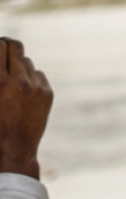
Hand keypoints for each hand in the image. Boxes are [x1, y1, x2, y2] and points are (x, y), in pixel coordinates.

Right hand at [0, 39, 51, 179]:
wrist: (11, 152)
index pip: (0, 48)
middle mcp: (19, 81)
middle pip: (15, 48)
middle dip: (6, 46)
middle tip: (2, 47)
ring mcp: (36, 87)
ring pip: (27, 61)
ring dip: (17, 63)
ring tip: (9, 72)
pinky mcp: (47, 94)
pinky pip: (38, 75)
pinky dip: (29, 77)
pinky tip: (21, 87)